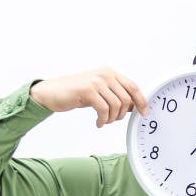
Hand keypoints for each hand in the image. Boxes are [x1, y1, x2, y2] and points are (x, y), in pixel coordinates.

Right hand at [28, 66, 149, 127]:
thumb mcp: (99, 92)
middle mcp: (105, 74)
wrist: (52, 92)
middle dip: (121, 114)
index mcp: (110, 72)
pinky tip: (98, 123)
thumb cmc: (76, 93)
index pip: (133, 87)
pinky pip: (104, 110)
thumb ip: (116, 95)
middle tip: (112, 120)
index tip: (143, 113)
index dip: (141, 101)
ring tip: (104, 121)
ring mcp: (96, 81)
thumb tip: (134, 106)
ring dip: (111, 118)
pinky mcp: (88, 90)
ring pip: (116, 106)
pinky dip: (103, 120)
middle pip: (126, 99)